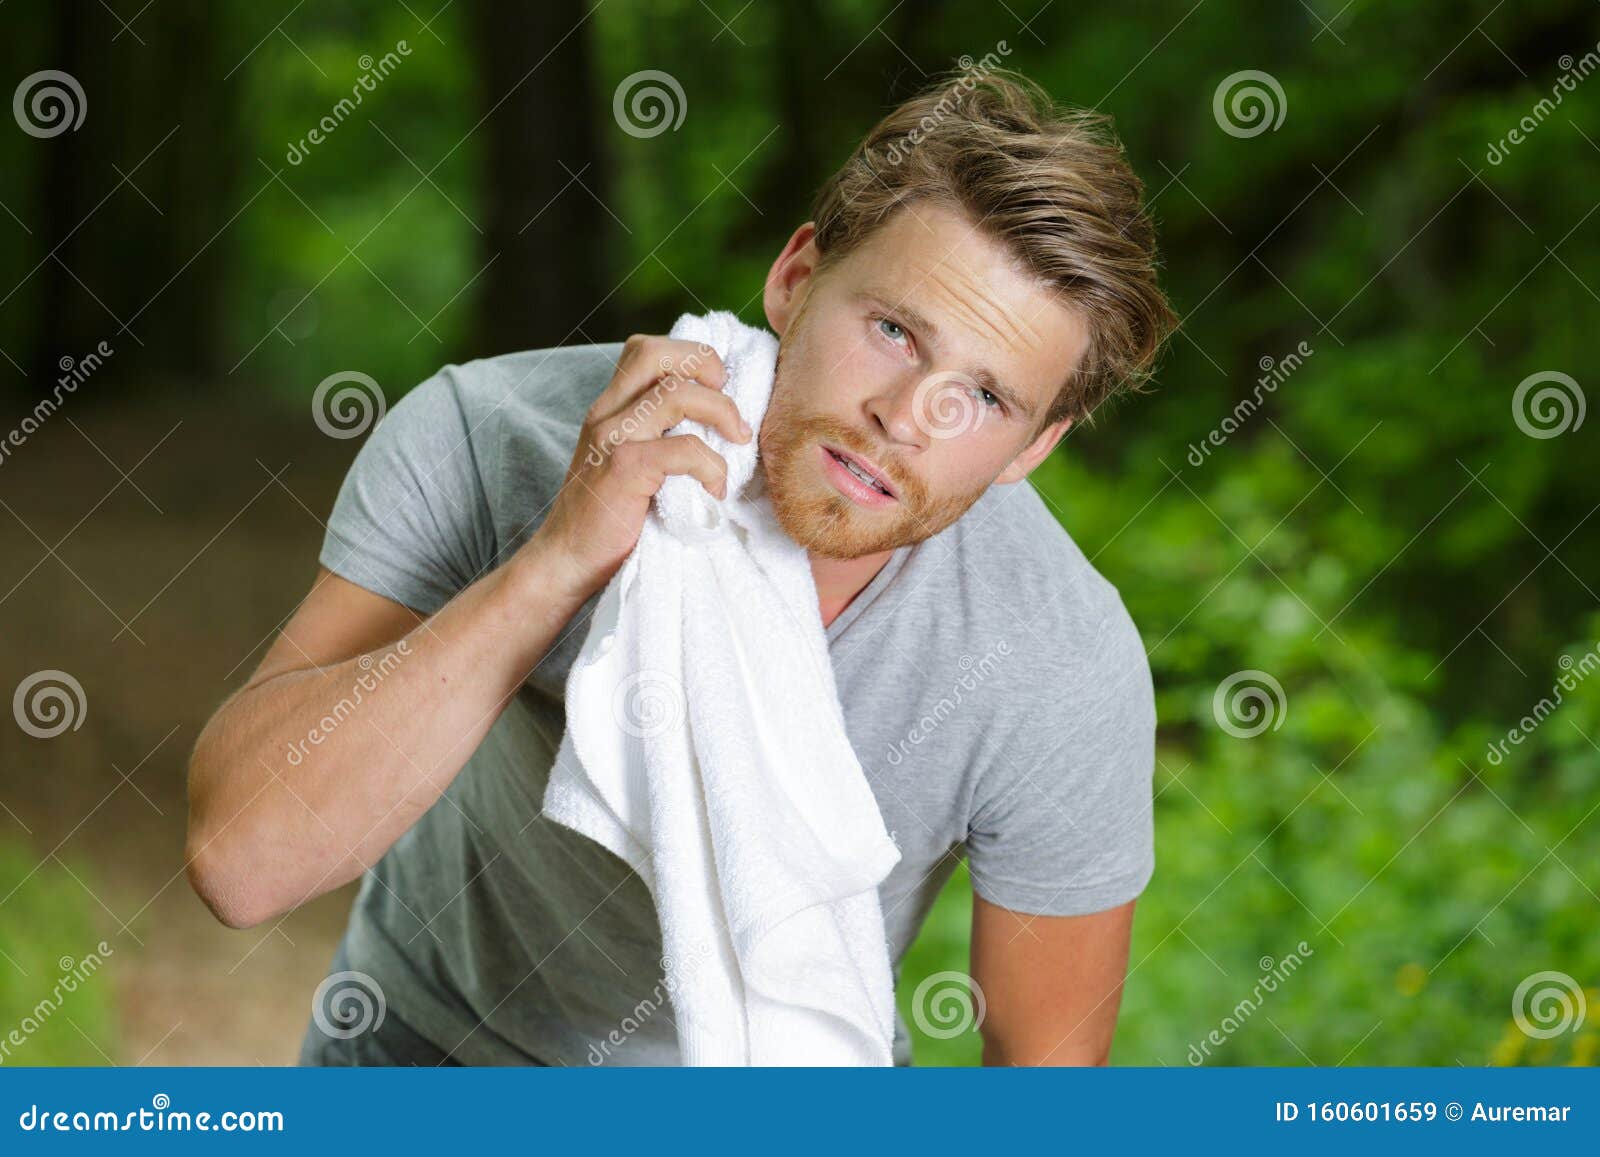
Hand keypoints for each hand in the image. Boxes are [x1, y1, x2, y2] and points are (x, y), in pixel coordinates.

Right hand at [530, 333, 751, 600]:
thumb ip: (654, 433)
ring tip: (736, 443)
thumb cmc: (606, 517)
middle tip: (728, 403)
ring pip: (677, 393)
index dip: (690, 356)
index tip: (716, 390)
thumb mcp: (625, 460)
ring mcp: (612, 437)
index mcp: (609, 406)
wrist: (567, 561)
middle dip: (706, 365)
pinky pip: (684, 448)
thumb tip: (715, 419)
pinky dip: (712, 466)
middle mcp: (605, 412)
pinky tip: (715, 489)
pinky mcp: (623, 469)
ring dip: (722, 413)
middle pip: (656, 353)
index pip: (646, 349)